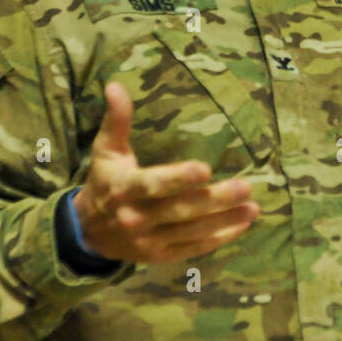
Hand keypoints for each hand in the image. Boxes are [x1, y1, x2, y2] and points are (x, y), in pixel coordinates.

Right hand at [72, 82, 259, 264]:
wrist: (86, 232)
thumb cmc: (105, 182)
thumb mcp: (107, 150)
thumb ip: (116, 120)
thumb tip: (116, 84)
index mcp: (124, 189)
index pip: (154, 185)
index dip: (179, 179)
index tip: (206, 169)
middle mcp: (137, 218)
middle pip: (181, 210)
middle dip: (215, 200)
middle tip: (246, 187)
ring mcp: (149, 241)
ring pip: (192, 231)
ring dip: (225, 221)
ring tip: (254, 208)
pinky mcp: (159, 256)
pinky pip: (192, 248)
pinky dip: (218, 239)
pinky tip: (241, 226)